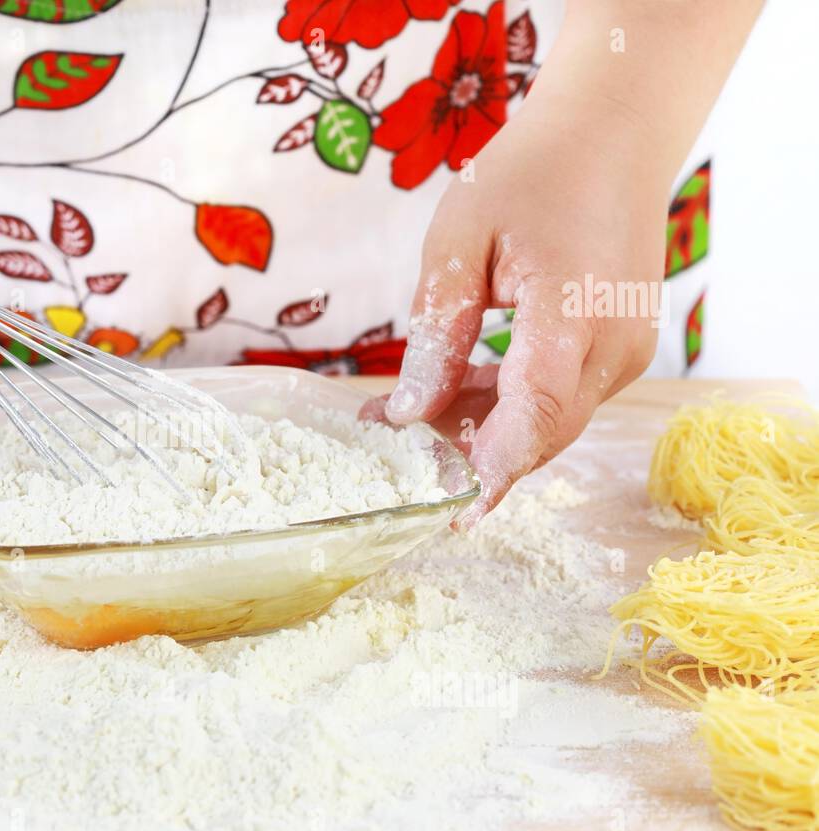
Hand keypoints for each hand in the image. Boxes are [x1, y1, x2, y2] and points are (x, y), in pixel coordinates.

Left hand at [363, 95, 664, 527]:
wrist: (611, 138)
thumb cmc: (529, 175)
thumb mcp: (458, 242)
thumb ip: (437, 333)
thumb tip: (410, 414)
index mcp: (573, 312)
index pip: (536, 415)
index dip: (490, 468)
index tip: (445, 508)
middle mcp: (613, 345)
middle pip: (538, 434)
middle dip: (464, 453)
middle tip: (390, 446)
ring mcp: (625, 353)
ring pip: (547, 423)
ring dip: (481, 430)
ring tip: (407, 414)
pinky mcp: (619, 352)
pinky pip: (559, 399)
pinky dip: (508, 406)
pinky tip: (456, 389)